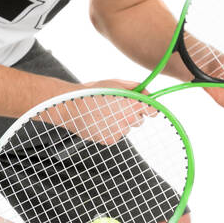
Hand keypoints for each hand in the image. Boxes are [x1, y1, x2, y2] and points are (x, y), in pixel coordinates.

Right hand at [38, 82, 157, 145]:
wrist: (71, 105)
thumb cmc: (92, 91)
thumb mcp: (115, 82)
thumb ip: (135, 87)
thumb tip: (148, 93)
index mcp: (132, 104)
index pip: (152, 111)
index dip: (149, 108)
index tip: (146, 107)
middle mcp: (128, 120)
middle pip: (139, 120)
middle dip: (132, 114)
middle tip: (117, 106)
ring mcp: (118, 131)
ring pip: (126, 128)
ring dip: (120, 122)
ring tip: (104, 113)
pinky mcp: (109, 140)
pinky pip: (116, 135)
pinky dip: (110, 129)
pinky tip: (100, 121)